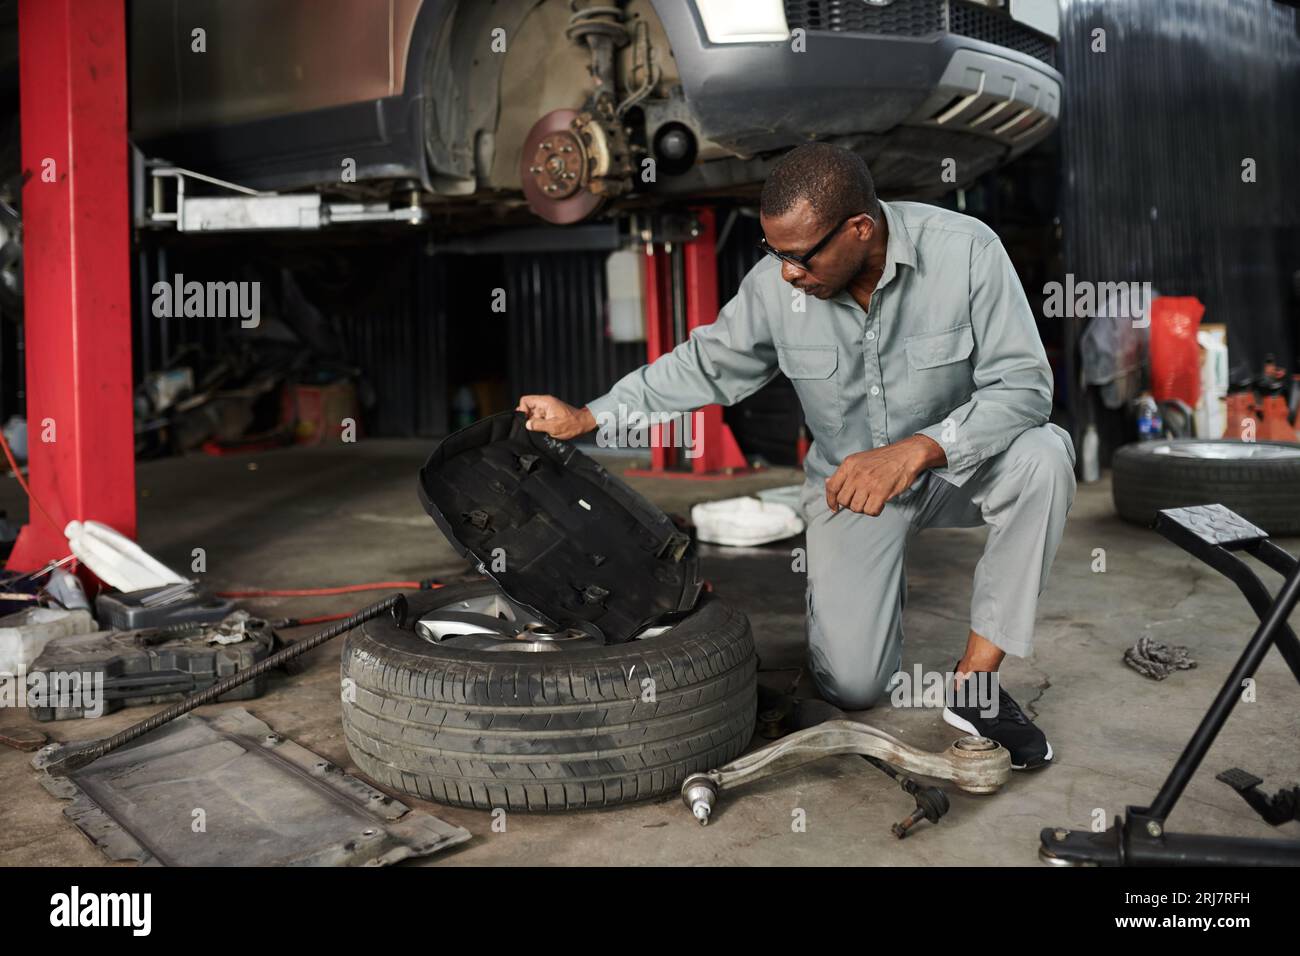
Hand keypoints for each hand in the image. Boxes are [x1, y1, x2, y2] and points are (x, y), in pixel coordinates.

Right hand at [516, 394, 596, 439]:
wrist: (583, 424)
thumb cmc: (572, 424)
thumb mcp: (554, 427)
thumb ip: (539, 425)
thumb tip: (527, 424)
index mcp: (545, 402)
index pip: (525, 400)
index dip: (522, 410)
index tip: (525, 420)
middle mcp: (545, 403)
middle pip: (528, 408)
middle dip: (528, 418)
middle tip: (531, 427)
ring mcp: (547, 409)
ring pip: (533, 414)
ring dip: (534, 423)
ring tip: (539, 430)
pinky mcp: (549, 415)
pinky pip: (539, 418)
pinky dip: (538, 425)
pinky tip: (542, 430)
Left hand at [824, 435, 944, 515]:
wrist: (907, 454)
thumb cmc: (884, 459)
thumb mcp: (860, 460)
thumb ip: (844, 472)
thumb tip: (827, 482)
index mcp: (849, 464)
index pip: (832, 487)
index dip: (831, 500)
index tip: (835, 507)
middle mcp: (856, 473)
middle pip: (843, 500)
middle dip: (851, 504)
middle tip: (862, 500)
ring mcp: (868, 482)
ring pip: (856, 508)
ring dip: (864, 508)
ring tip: (872, 500)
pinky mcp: (881, 491)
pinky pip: (870, 511)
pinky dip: (875, 511)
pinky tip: (880, 503)